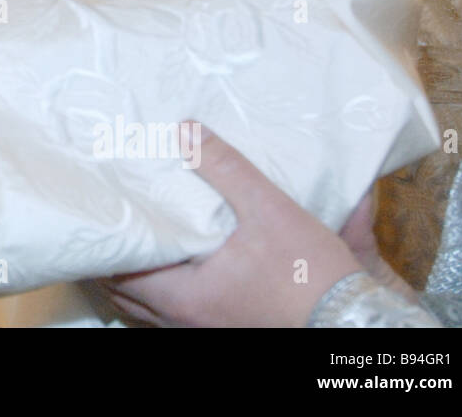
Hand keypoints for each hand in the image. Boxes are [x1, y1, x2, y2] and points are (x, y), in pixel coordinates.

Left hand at [102, 123, 362, 326]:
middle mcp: (185, 321)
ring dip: (139, 278)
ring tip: (140, 241)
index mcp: (183, 296)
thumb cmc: (311, 277)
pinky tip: (180, 267)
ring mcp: (205, 330)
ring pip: (150, 309)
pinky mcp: (227, 331)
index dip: (106, 243)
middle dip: (116, 261)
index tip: (103, 213)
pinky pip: (178, 316)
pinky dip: (166, 294)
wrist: (358, 324)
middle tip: (115, 223)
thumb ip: (226, 168)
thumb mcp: (270, 210)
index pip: (118, 272)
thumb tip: (186, 129)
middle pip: (127, 295)